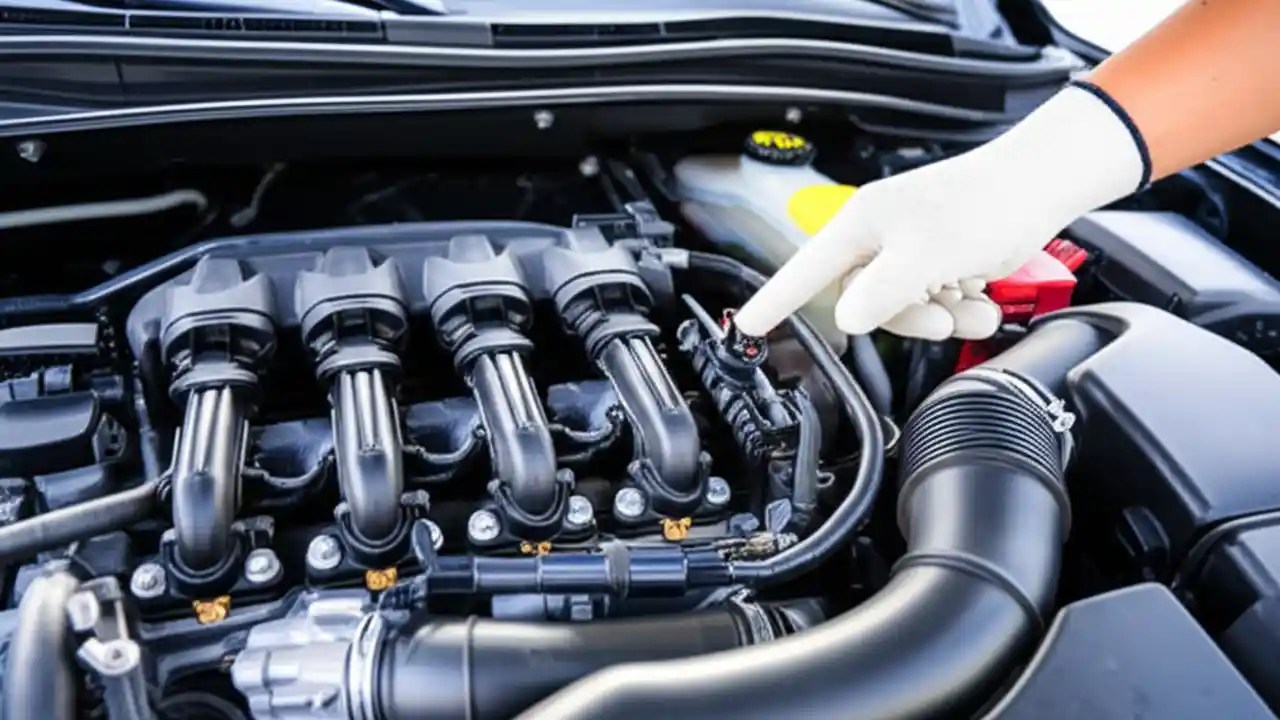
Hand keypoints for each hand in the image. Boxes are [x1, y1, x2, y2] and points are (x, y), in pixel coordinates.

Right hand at [733, 84, 1147, 340]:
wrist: (1040, 185)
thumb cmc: (984, 202)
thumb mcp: (926, 256)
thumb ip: (882, 292)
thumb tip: (846, 319)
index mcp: (860, 225)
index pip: (804, 271)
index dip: (774, 300)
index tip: (749, 325)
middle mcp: (879, 236)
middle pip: (865, 301)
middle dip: (907, 318)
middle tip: (941, 317)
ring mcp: (909, 247)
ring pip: (905, 305)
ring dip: (943, 316)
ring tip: (975, 306)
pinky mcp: (939, 258)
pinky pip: (932, 299)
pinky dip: (958, 306)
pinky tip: (980, 295)